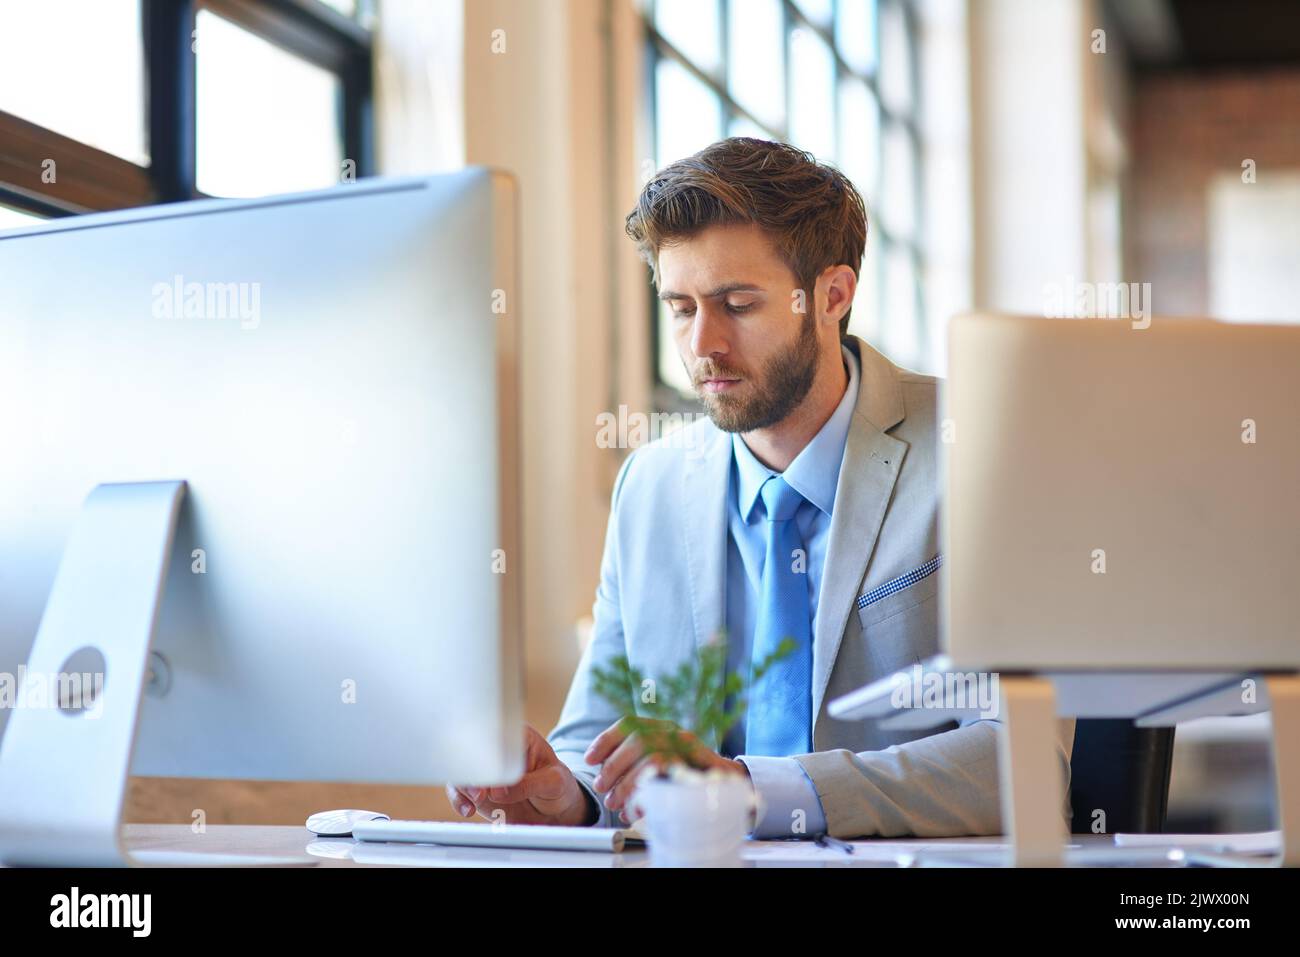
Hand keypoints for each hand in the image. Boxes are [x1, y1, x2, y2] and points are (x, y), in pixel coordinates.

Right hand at [445, 725, 593, 825]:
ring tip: (477, 800)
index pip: (496, 732)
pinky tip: (468, 809)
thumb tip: (497, 791)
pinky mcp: (477, 789)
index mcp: (517, 736)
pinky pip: (459, 791)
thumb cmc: (557, 786)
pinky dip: (459, 800)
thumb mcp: (554, 782)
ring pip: (462, 770)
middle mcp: (497, 750)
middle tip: (481, 788)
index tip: (490, 764)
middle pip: (473, 749)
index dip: (489, 746)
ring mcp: (485, 770)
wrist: (555, 811)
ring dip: (464, 785)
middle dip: (472, 767)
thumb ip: (529, 784)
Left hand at [585, 718, 750, 819]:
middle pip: (637, 740)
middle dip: (614, 766)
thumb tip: (604, 775)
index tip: (590, 758)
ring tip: (615, 802)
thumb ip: (635, 762)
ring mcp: (688, 747)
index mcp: (661, 727)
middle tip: (601, 787)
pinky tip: (637, 807)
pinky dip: (648, 794)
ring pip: (652, 758)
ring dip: (628, 782)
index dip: (606, 740)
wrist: (726, 782)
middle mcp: (674, 732)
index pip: (629, 724)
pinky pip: (669, 779)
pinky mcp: (698, 767)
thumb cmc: (685, 772)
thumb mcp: (658, 760)